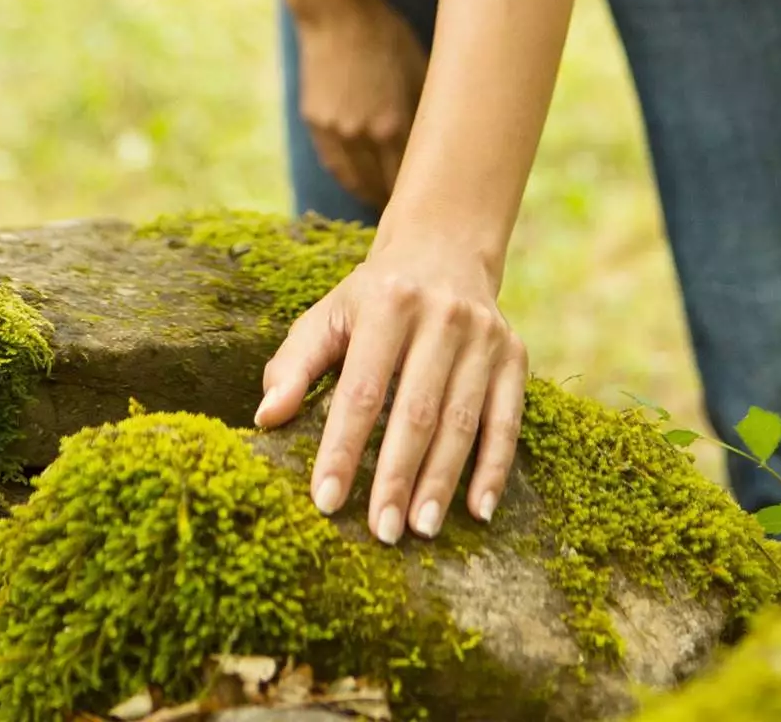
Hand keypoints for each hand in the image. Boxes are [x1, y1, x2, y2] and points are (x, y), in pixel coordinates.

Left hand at [254, 231, 527, 543]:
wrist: (444, 248)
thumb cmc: (373, 298)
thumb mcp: (329, 314)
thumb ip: (294, 364)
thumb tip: (265, 418)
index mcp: (388, 303)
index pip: (362, 388)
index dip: (343, 447)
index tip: (326, 500)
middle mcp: (442, 315)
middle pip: (417, 409)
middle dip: (397, 475)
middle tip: (382, 532)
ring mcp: (484, 335)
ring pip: (463, 419)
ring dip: (442, 479)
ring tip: (421, 529)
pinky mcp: (515, 354)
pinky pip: (508, 419)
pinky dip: (495, 467)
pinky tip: (478, 510)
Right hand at [292, 0, 428, 209]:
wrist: (337, 15)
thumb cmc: (388, 37)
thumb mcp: (419, 71)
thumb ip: (426, 111)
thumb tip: (443, 140)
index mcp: (393, 124)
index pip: (408, 178)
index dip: (419, 193)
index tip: (432, 203)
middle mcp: (362, 136)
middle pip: (382, 186)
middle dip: (397, 199)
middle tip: (413, 209)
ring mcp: (334, 131)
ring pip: (354, 181)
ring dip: (370, 195)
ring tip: (385, 203)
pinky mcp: (314, 123)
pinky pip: (333, 164)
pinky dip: (348, 178)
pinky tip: (359, 183)